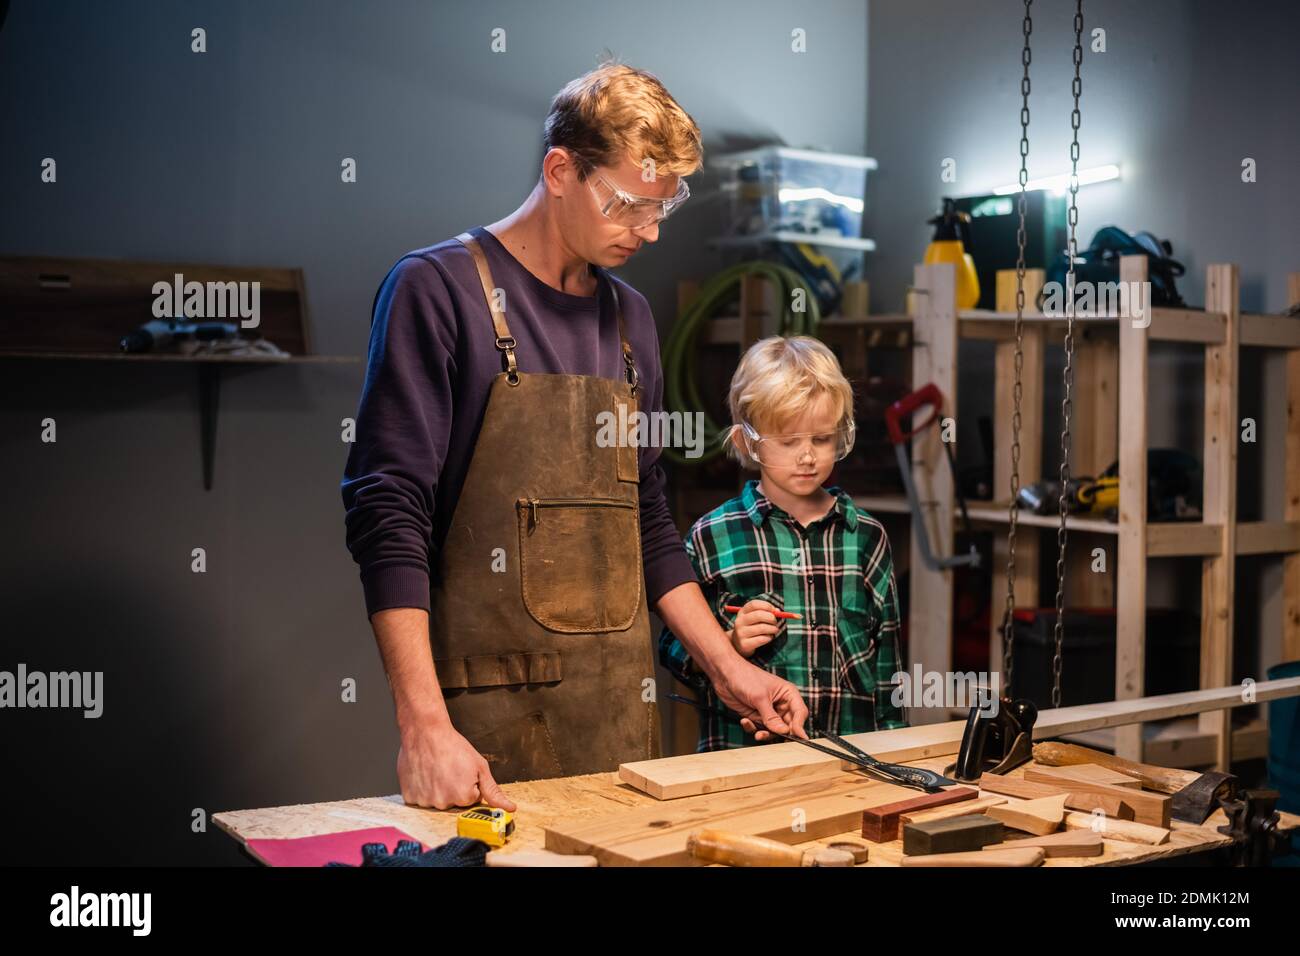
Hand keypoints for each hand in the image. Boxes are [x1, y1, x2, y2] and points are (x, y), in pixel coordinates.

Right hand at [396, 719, 516, 811]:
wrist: (425, 732)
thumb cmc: (452, 746)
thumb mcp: (479, 766)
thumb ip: (493, 791)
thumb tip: (510, 808)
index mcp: (464, 797)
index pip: (472, 799)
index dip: (469, 783)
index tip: (462, 770)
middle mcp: (443, 804)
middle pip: (454, 802)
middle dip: (454, 788)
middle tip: (448, 769)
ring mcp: (424, 801)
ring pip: (436, 800)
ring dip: (436, 789)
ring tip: (435, 770)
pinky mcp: (409, 797)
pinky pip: (419, 799)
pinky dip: (421, 789)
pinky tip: (424, 774)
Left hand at [713, 659, 808, 741]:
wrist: (725, 674)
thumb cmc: (745, 678)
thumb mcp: (760, 698)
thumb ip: (771, 717)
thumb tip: (785, 732)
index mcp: (788, 694)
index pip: (800, 713)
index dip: (800, 727)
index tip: (798, 738)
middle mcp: (781, 704)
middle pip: (788, 726)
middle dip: (780, 733)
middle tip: (771, 737)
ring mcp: (769, 712)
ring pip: (774, 731)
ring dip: (765, 734)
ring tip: (757, 733)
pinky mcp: (757, 716)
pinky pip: (759, 729)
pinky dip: (752, 728)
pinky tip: (744, 721)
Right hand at [727, 599, 780, 657]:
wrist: (739, 645)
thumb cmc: (752, 628)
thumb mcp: (755, 618)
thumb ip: (766, 612)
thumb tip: (777, 611)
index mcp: (742, 612)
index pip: (754, 604)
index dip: (767, 606)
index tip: (775, 610)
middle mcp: (739, 621)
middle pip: (758, 615)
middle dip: (771, 618)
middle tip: (775, 622)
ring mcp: (741, 633)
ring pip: (762, 628)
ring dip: (772, 629)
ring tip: (774, 630)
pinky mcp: (744, 644)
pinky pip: (762, 639)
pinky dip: (769, 638)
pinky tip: (768, 638)